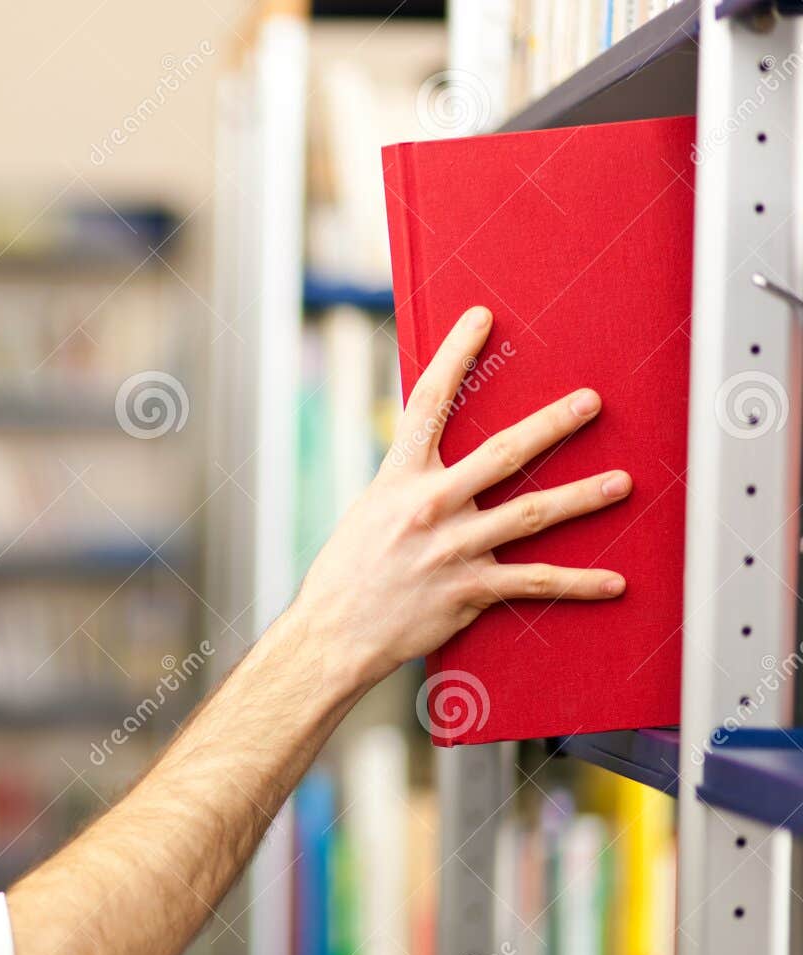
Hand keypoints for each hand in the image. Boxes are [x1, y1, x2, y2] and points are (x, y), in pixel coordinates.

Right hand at [291, 305, 629, 690]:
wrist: (334, 633)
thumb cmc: (348, 573)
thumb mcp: (370, 512)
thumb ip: (411, 484)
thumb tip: (440, 458)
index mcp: (399, 479)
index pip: (428, 404)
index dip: (455, 357)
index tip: (480, 319)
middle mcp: (430, 506)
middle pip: (503, 454)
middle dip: (552, 425)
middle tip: (589, 401)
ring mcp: (454, 548)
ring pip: (533, 514)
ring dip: (584, 496)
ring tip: (622, 482)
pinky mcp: (470, 590)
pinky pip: (536, 583)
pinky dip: (580, 584)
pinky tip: (614, 582)